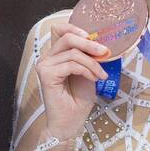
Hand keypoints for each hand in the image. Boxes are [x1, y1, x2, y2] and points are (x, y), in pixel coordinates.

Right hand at [36, 21, 107, 140]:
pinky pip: (71, 64)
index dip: (74, 27)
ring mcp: (44, 65)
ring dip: (92, 62)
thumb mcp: (87, 72)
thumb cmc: (78, 100)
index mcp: (55, 54)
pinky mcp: (46, 75)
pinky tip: (93, 79)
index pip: (59, 30)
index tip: (93, 36)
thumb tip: (99, 43)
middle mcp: (47, 58)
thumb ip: (87, 56)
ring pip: (72, 52)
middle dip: (89, 43)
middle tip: (105, 52)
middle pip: (66, 37)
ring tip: (101, 75)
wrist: (70, 123)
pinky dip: (86, 70)